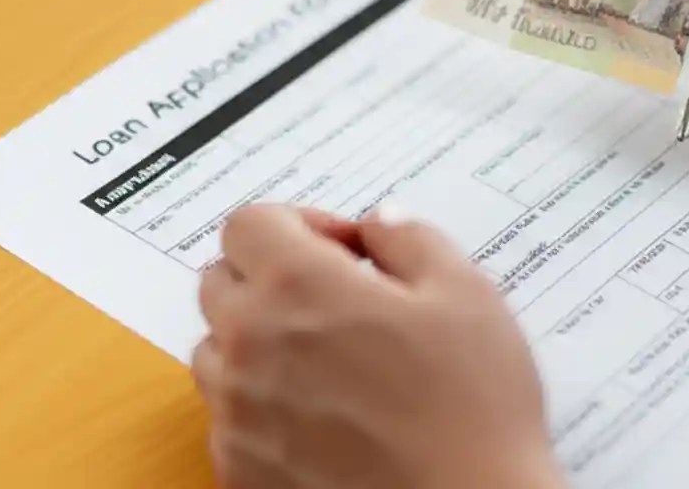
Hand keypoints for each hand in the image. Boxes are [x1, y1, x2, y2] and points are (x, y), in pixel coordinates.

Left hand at [190, 204, 563, 488]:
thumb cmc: (473, 410)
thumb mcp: (465, 293)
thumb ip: (408, 239)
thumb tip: (374, 227)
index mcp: (298, 286)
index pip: (249, 224)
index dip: (298, 225)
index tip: (341, 251)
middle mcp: (250, 344)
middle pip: (220, 283)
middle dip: (270, 279)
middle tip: (332, 302)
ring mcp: (238, 414)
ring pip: (215, 353)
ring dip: (256, 344)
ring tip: (324, 365)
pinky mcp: (239, 470)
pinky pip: (227, 421)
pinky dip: (260, 409)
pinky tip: (321, 421)